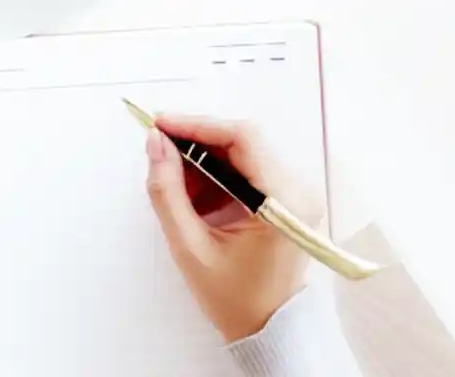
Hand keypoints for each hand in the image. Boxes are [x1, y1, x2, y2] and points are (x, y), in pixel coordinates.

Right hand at [144, 115, 322, 342]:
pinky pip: (248, 168)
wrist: (268, 328)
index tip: (161, 125)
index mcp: (283, 202)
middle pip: (243, 141)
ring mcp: (296, 192)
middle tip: (160, 151)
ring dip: (205, 161)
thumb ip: (166, 192)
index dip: (197, 125)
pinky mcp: (287, 197)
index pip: (242, 138)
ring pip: (243, 152)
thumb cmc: (234, 298)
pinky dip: (217, 175)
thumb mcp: (189, 246)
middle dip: (197, 143)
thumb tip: (155, 144)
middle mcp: (299, 190)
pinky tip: (196, 199)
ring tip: (178, 188)